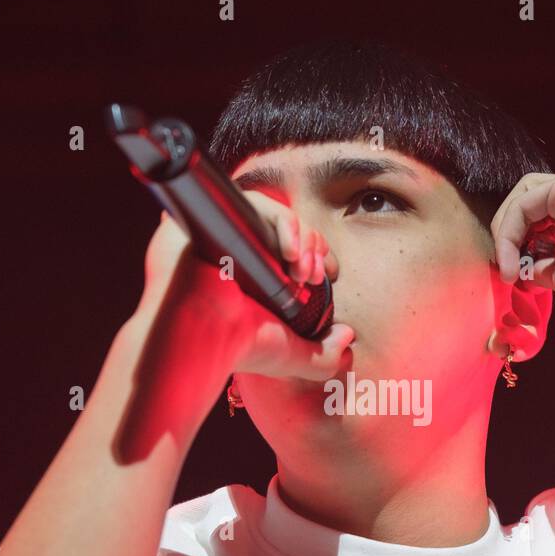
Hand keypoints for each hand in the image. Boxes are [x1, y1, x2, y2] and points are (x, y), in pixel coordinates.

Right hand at [135, 190, 352, 381]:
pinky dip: (279, 219)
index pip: (291, 246)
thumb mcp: (290, 354)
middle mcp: (236, 250)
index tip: (326, 275)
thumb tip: (348, 342)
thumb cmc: (239, 347)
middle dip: (311, 246)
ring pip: (272, 211)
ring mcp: (220, 231)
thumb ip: (323, 355)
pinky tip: (288, 252)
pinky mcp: (208, 217)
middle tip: (313, 274)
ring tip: (301, 266)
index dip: (315, 254)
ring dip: (299, 234)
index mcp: (253, 275)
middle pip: (285, 226)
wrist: (206, 338)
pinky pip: (251, 200)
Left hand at [490, 167, 554, 334]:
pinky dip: (508, 233)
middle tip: (505, 267)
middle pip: (532, 198)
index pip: (545, 215)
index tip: (514, 277)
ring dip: (506, 232)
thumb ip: (546, 266)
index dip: (521, 243)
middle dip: (509, 232)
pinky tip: (510, 262)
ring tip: (506, 267)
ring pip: (525, 195)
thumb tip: (524, 266)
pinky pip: (524, 203)